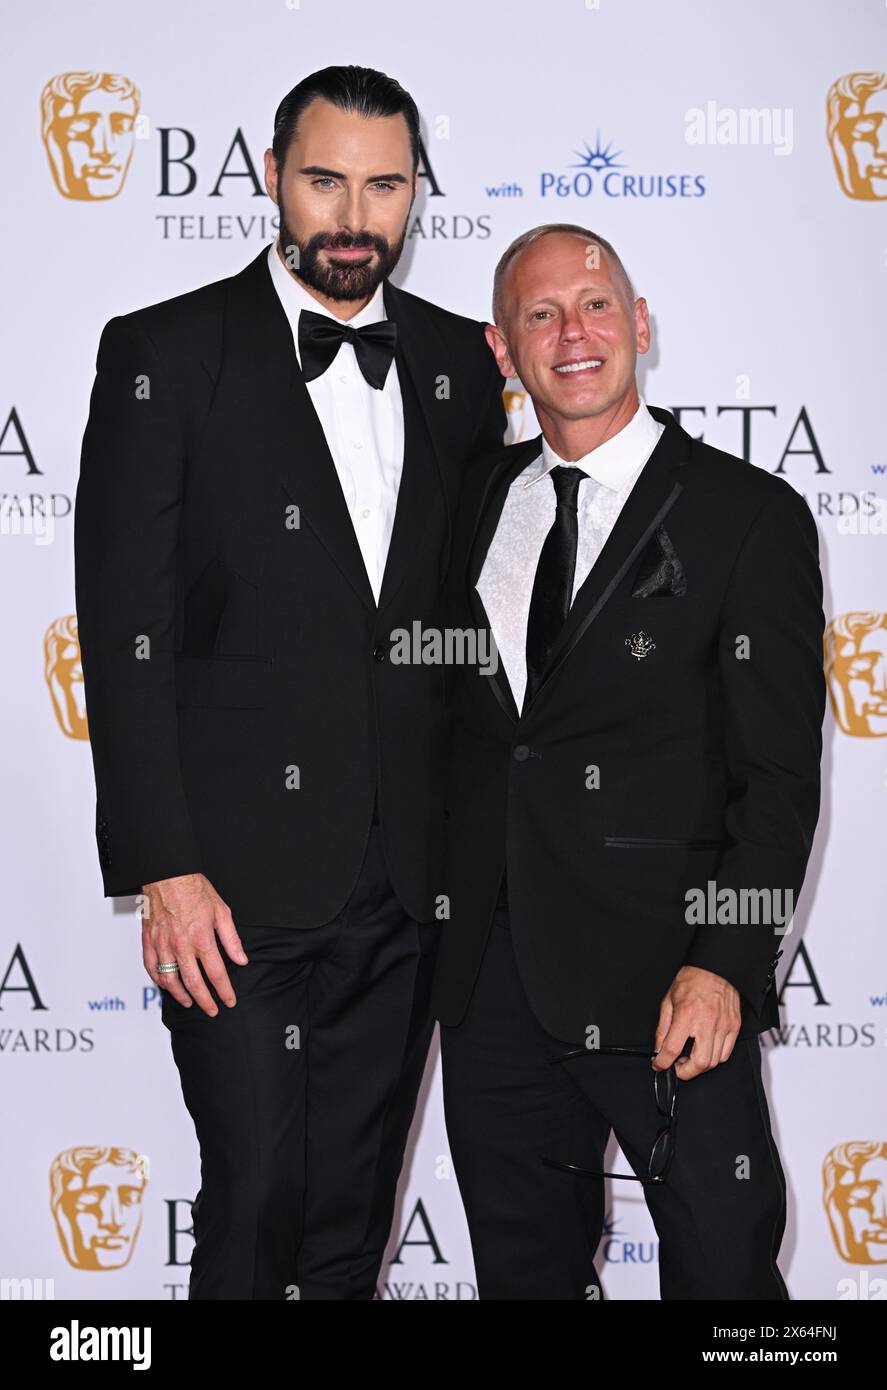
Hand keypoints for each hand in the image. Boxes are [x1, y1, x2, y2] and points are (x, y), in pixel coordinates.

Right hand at [140, 873, 247, 1015]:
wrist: (167, 874)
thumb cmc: (194, 889)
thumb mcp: (221, 911)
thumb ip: (231, 939)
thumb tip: (241, 960)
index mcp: (201, 937)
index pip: (216, 973)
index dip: (224, 991)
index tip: (229, 1001)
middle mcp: (181, 944)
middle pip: (193, 983)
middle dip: (205, 1001)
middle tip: (212, 1010)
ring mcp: (162, 944)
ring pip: (170, 980)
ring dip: (181, 995)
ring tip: (190, 1002)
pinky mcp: (149, 940)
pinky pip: (151, 967)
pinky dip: (158, 980)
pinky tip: (166, 985)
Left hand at [652, 965, 740, 1079]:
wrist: (715, 968)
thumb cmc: (692, 980)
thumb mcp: (668, 1001)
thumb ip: (663, 1028)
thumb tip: (659, 1049)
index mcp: (687, 1015)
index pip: (672, 1049)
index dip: (662, 1063)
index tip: (659, 1065)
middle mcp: (706, 1023)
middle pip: (698, 1064)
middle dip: (684, 1072)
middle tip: (676, 1067)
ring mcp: (723, 1026)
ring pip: (713, 1062)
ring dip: (698, 1066)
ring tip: (689, 1058)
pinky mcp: (734, 1027)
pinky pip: (725, 1054)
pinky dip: (714, 1058)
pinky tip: (704, 1051)